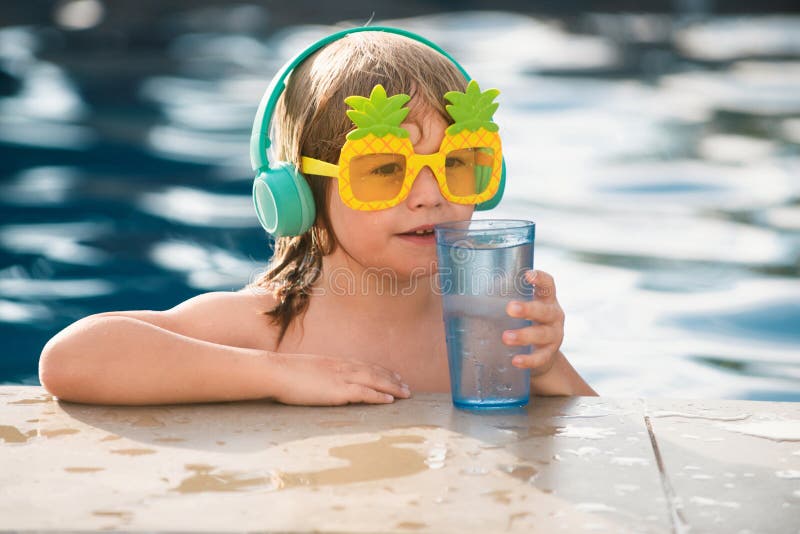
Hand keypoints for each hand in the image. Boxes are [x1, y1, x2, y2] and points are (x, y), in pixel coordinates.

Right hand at [266, 352, 410, 405]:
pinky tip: (390, 400)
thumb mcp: (306, 371)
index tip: (393, 375)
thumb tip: (320, 383)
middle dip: (392, 379)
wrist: (276, 371)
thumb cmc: (285, 374)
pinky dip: (379, 396)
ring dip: (392, 387)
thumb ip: (318, 376)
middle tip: (407, 386)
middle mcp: (342, 367)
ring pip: (374, 381)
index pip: (363, 365)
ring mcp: (341, 377)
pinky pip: (364, 393)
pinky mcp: (338, 390)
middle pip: (374, 371)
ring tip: (406, 394)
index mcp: (334, 362)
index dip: (380, 370)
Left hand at [502, 270, 564, 376]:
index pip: (548, 284)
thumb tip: (459, 298)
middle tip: (510, 308)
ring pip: (542, 334)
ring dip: (524, 335)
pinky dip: (528, 360)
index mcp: (546, 299)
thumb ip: (499, 298)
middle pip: (544, 310)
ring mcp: (554, 335)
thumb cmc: (524, 321)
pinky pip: (540, 358)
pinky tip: (516, 361)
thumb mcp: (518, 307)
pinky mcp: (549, 354)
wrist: (542, 352)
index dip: (540, 278)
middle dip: (528, 309)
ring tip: (506, 337)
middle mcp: (553, 315)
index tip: (527, 275)